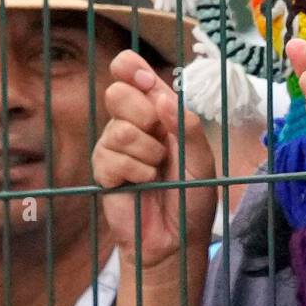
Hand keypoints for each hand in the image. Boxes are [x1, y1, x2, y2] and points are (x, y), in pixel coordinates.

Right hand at [92, 50, 217, 272]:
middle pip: (117, 93)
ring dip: (146, 152)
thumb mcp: (202, 160)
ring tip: (156, 171)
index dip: (131, 68)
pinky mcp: (103, 170)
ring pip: (117, 128)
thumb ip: (186, 126)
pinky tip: (142, 183)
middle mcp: (134, 123)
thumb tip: (160, 98)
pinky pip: (110, 157)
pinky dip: (134, 171)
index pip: (133, 74)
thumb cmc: (192, 195)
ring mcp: (115, 146)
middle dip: (141, 113)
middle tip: (159, 138)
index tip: (143, 79)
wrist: (176, 238)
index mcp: (159, 111)